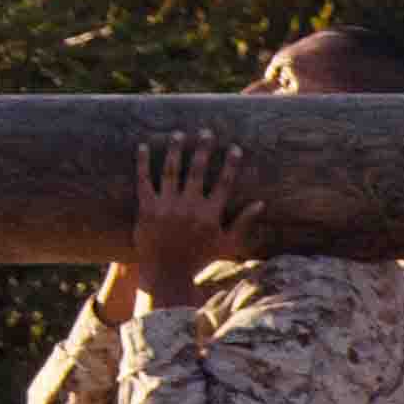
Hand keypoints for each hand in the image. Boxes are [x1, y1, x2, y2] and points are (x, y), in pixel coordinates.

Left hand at [125, 132, 246, 305]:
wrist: (167, 271)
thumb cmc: (199, 258)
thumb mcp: (227, 243)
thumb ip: (243, 222)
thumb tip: (261, 204)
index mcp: (210, 214)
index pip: (223, 183)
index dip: (230, 164)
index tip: (234, 148)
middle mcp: (189, 206)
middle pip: (197, 171)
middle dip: (203, 149)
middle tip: (206, 132)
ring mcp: (167, 206)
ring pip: (171, 171)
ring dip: (175, 150)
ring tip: (179, 134)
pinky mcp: (147, 208)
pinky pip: (144, 180)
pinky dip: (143, 162)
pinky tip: (143, 146)